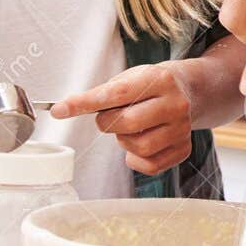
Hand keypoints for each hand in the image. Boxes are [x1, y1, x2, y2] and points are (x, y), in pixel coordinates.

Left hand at [51, 63, 192, 174]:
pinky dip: (136, 159)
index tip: (59, 110)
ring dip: (124, 141)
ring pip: (139, 147)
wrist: (186, 91)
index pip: (115, 94)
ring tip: (130, 128)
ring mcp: (182, 128)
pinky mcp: (184, 149)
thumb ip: (98, 95)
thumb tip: (61, 110)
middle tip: (109, 116)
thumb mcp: (127, 79)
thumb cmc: (149, 86)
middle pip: (127, 123)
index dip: (84, 103)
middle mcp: (176, 104)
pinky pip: (149, 166)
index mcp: (160, 79)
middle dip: (108, 122)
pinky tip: (140, 142)